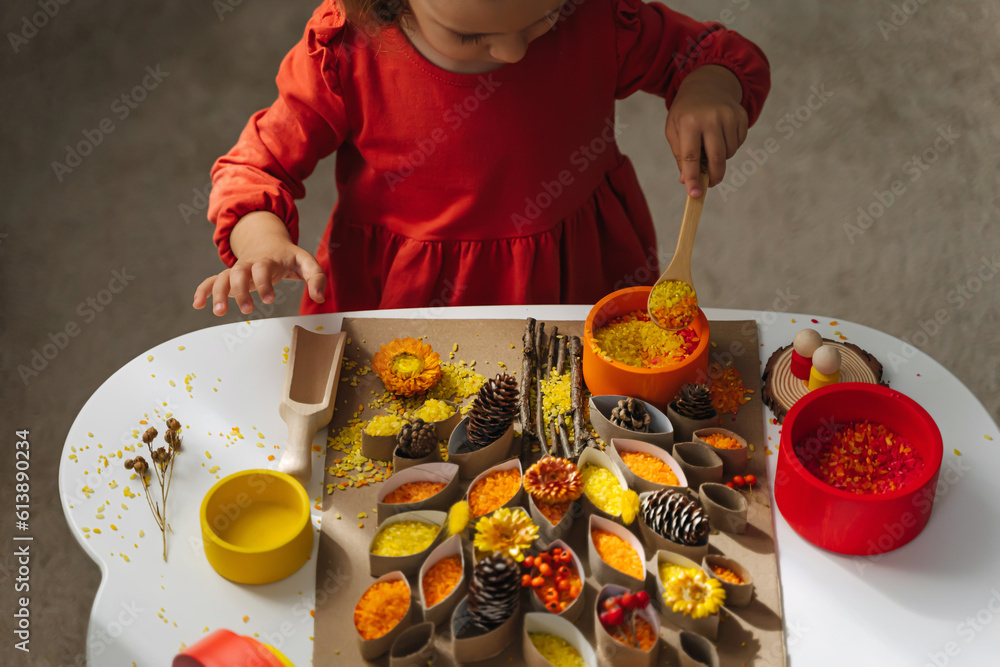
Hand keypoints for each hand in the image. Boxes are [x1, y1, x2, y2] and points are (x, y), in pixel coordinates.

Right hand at [192, 211, 326, 315]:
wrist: (269, 244)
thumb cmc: (289, 257)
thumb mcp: (306, 262)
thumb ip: (317, 277)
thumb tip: (320, 297)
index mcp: (268, 259)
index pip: (263, 268)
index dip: (264, 282)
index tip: (270, 299)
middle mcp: (249, 264)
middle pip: (238, 272)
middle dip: (241, 290)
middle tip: (247, 310)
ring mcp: (237, 270)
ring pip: (222, 278)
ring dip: (218, 294)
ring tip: (218, 312)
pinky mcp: (229, 277)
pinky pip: (211, 281)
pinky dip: (203, 290)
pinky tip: (197, 304)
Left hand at [665, 65, 747, 197]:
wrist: (707, 84)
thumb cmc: (686, 112)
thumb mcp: (674, 129)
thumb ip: (679, 155)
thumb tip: (686, 180)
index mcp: (689, 122)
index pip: (691, 157)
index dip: (692, 178)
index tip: (694, 194)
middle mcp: (711, 118)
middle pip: (716, 159)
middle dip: (713, 176)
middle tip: (709, 183)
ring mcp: (729, 116)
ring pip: (728, 153)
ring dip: (720, 159)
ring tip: (710, 146)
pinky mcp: (741, 117)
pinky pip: (738, 144)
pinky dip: (729, 147)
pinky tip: (721, 135)